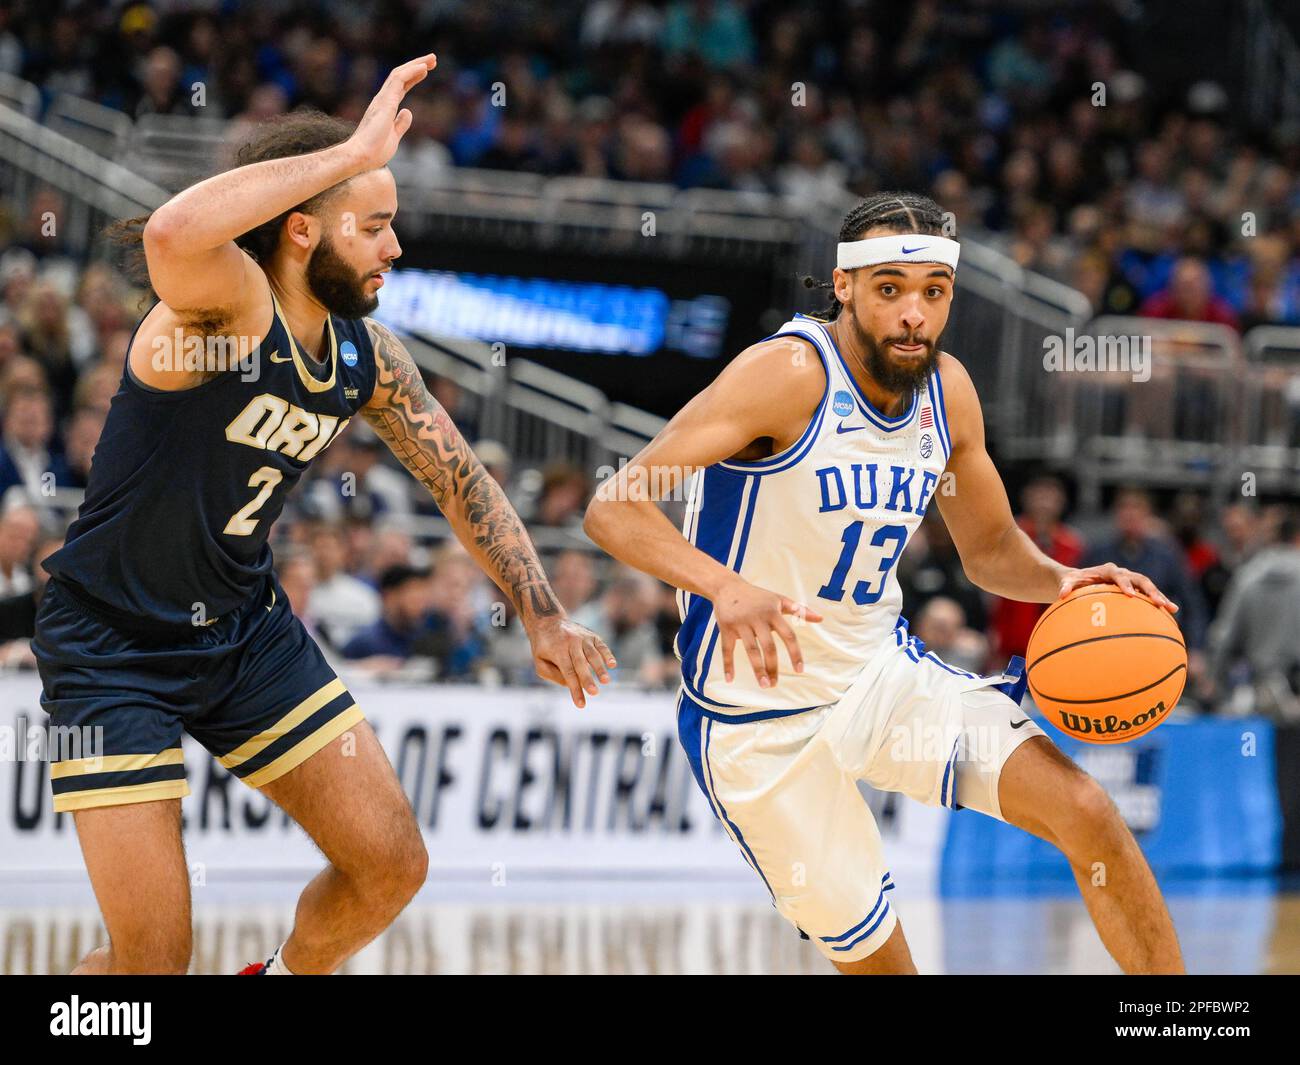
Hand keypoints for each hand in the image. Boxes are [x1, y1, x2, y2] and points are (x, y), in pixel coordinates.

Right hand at [346, 53, 437, 170]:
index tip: (426, 70)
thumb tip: (408, 112)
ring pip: (400, 74)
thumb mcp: (393, 136)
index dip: (413, 77)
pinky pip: (399, 80)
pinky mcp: (385, 101)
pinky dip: (411, 72)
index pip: (401, 86)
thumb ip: (400, 124)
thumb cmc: (375, 151)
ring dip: (416, 65)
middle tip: (432, 60)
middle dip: (417, 66)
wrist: (361, 157)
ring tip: (431, 59)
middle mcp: (382, 99)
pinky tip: (423, 68)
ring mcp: (383, 99)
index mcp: (385, 107)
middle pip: (401, 76)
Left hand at [528, 616, 616, 707]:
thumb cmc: (544, 647)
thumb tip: (570, 684)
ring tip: (606, 681)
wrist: (548, 621)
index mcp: (557, 651)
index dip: (575, 689)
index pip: (567, 673)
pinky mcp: (592, 636)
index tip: (581, 705)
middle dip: (587, 679)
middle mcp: (570, 643)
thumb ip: (552, 675)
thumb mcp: (539, 662)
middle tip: (594, 692)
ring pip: (592, 654)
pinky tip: (613, 664)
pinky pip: (601, 645)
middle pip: (580, 663)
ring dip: (600, 668)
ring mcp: (582, 638)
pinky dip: (607, 654)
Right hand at [711, 575, 822, 687]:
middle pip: (768, 646)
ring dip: (757, 669)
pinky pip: (726, 649)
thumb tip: (821, 618)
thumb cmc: (758, 597)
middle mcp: (758, 618)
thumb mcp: (779, 600)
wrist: (728, 587)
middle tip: (774, 685)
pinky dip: (727, 664)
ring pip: (750, 650)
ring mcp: (741, 623)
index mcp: (773, 613)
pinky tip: (730, 679)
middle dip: (772, 667)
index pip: (788, 635)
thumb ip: (800, 610)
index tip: (800, 670)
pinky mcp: (726, 627)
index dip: (795, 653)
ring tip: (764, 685)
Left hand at [1057, 563, 1177, 613]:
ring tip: (1172, 609)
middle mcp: (1122, 573)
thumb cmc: (1072, 581)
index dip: (1125, 584)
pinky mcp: (1134, 589)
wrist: (1078, 579)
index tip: (1130, 594)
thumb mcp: (1066, 582)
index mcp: (1107, 570)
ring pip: (1148, 587)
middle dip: (1150, 591)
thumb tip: (1061, 594)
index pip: (1119, 575)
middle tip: (1159, 603)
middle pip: (1140, 579)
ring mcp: (1130, 581)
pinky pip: (1147, 597)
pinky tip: (1169, 617)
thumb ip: (1065, 587)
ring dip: (1160, 597)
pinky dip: (1157, 604)